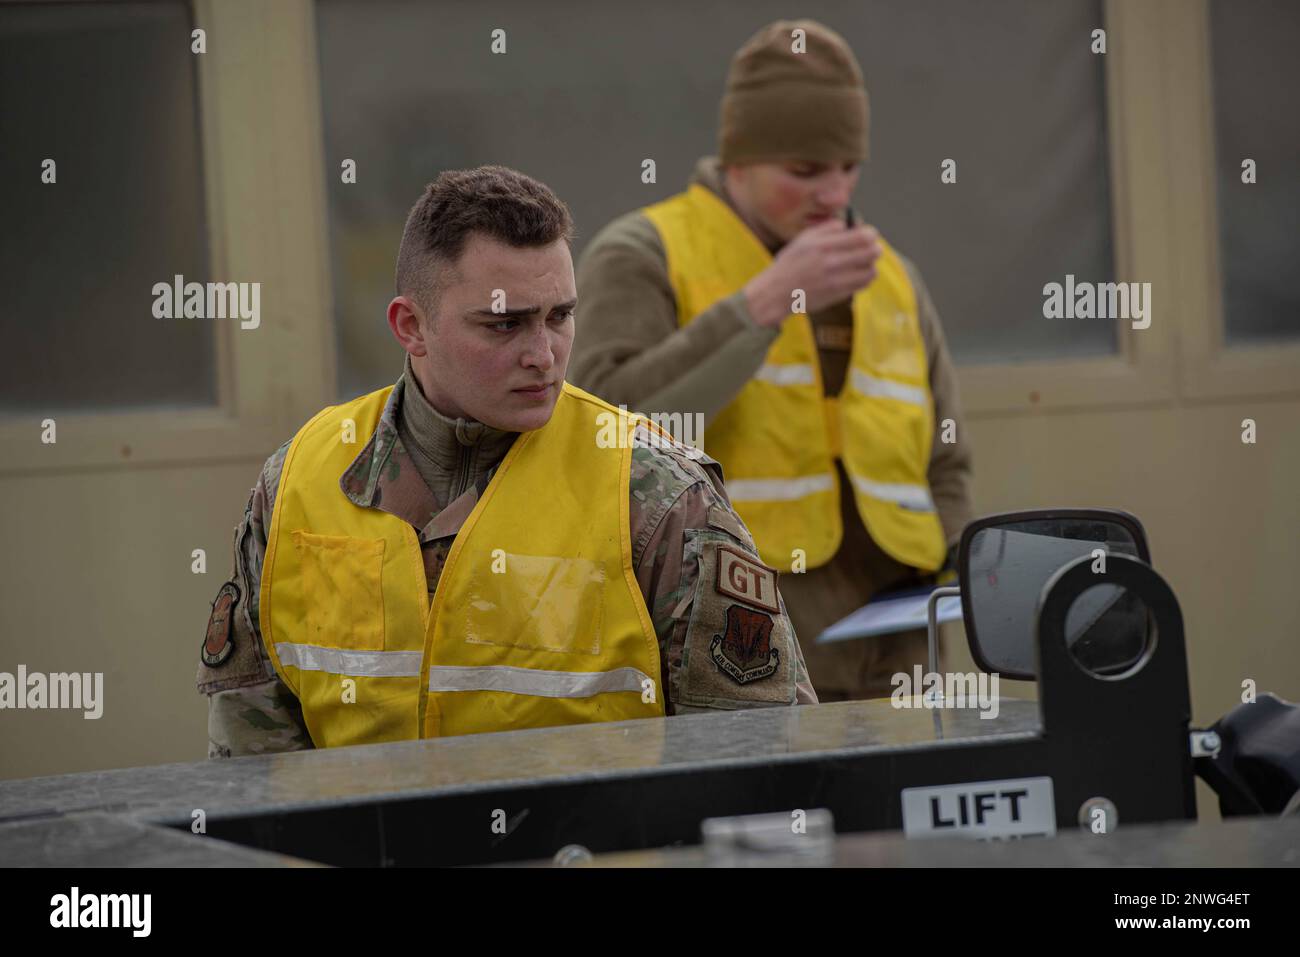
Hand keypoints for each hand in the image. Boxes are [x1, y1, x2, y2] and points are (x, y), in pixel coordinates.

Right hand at [743, 219, 882, 328]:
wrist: (776, 294)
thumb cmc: (789, 265)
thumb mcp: (803, 239)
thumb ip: (827, 229)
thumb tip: (848, 225)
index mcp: (823, 245)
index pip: (863, 236)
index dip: (870, 234)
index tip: (867, 235)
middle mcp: (831, 262)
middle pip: (872, 252)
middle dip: (874, 248)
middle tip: (869, 248)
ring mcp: (836, 280)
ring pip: (871, 270)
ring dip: (870, 265)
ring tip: (862, 263)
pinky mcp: (838, 295)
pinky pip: (863, 285)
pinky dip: (864, 278)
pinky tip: (856, 275)